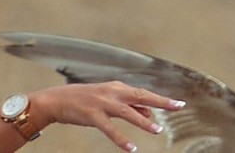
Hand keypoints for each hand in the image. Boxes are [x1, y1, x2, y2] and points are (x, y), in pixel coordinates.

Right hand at [27, 82, 184, 151]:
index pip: (143, 94)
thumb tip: (150, 114)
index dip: (161, 99)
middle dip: (160, 102)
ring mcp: (101, 102)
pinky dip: (121, 138)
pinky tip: (131, 148)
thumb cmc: (83, 100)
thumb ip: (128, 106)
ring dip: (143, 121)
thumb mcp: (107, 100)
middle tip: (178, 106)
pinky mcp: (91, 114)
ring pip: (127, 112)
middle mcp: (111, 92)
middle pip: (140, 96)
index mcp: (116, 87)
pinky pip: (109, 128)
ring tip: (157, 130)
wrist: (55, 100)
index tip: (179, 104)